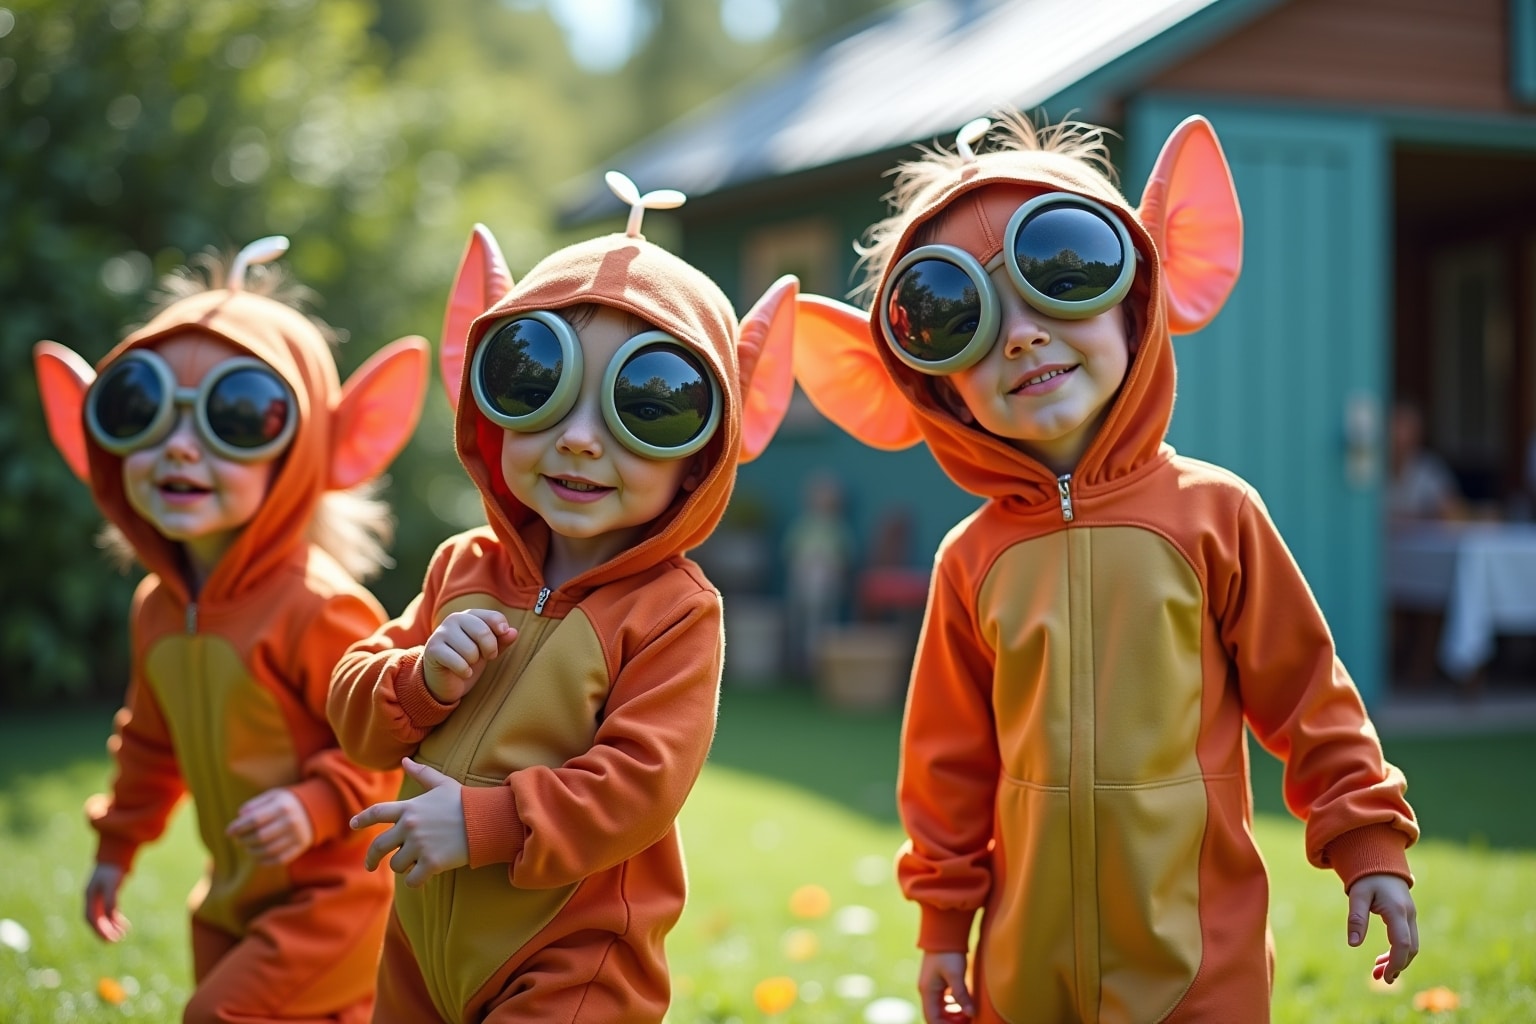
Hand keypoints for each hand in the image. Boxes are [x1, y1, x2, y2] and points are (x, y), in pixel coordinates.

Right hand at [83, 863, 128, 942]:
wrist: (116, 855)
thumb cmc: (113, 869)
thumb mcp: (112, 884)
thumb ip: (111, 900)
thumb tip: (112, 918)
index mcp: (89, 895)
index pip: (89, 918)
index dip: (97, 929)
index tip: (107, 939)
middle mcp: (92, 898)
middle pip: (95, 920)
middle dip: (103, 931)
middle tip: (114, 941)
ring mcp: (99, 897)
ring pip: (102, 918)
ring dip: (111, 927)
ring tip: (121, 935)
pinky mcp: (107, 896)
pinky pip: (109, 912)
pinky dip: (116, 919)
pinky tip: (124, 926)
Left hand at [226, 787, 314, 865]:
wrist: (317, 809)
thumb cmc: (287, 802)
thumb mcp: (274, 795)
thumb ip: (255, 804)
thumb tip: (239, 816)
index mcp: (283, 806)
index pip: (255, 819)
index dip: (239, 827)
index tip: (228, 832)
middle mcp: (291, 821)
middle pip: (260, 836)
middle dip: (244, 840)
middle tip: (237, 840)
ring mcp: (297, 835)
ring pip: (268, 849)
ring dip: (252, 851)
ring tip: (246, 847)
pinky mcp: (301, 847)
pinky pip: (279, 859)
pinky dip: (264, 861)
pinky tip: (256, 856)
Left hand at [351, 757, 468, 886]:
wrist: (485, 820)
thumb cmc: (464, 801)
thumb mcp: (442, 783)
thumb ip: (422, 773)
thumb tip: (405, 760)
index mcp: (409, 809)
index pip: (377, 813)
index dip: (362, 819)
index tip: (352, 825)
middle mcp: (410, 827)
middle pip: (379, 846)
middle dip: (371, 858)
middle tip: (370, 866)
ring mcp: (419, 846)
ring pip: (397, 865)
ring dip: (403, 867)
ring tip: (415, 865)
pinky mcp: (431, 863)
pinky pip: (413, 880)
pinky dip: (416, 882)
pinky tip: (422, 879)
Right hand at [423, 609, 516, 702]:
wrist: (445, 680)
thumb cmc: (469, 660)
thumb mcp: (489, 649)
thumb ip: (502, 640)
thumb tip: (513, 632)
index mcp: (470, 615)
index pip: (494, 617)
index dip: (501, 634)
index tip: (498, 645)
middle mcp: (454, 619)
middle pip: (483, 632)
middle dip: (490, 650)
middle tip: (486, 657)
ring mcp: (441, 633)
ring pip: (470, 650)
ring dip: (473, 663)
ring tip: (467, 663)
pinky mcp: (432, 650)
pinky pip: (458, 663)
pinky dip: (464, 672)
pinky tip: (461, 672)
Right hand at [918, 951, 974, 1023]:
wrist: (944, 931)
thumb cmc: (949, 952)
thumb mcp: (956, 975)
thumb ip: (962, 995)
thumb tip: (971, 1013)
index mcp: (927, 991)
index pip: (932, 1018)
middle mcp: (927, 989)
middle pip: (936, 1015)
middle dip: (950, 1022)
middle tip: (968, 1020)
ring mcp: (932, 984)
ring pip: (940, 1008)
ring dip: (952, 1014)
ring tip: (968, 1014)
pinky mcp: (938, 979)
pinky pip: (943, 999)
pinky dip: (953, 1005)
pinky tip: (964, 1003)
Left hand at [1347, 873, 1418, 983]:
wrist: (1380, 862)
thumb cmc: (1367, 877)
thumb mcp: (1357, 895)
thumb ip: (1356, 918)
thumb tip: (1353, 944)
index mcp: (1397, 910)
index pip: (1403, 943)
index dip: (1396, 962)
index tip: (1384, 977)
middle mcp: (1409, 915)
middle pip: (1410, 948)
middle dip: (1397, 966)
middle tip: (1378, 978)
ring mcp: (1411, 916)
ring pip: (1410, 946)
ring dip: (1397, 961)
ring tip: (1376, 972)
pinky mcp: (1407, 917)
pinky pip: (1407, 939)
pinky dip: (1397, 952)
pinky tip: (1382, 959)